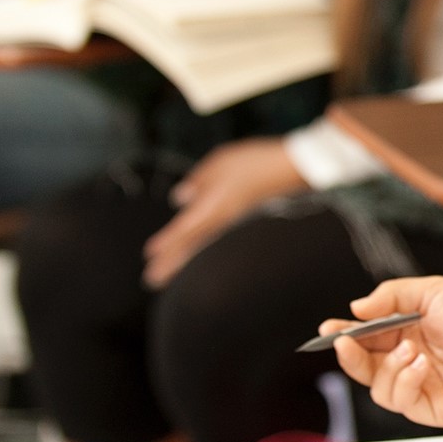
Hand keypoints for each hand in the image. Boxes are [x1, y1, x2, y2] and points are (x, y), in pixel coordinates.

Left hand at [143, 139, 303, 287]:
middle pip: (192, 245)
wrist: (292, 169)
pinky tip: (197, 260)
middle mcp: (223, 221)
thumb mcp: (221, 161)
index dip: (167, 241)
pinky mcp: (243, 225)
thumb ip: (198, 181)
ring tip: (166, 278)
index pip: (185, 227)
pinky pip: (217, 244)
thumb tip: (179, 198)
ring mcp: (234, 225)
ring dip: (184, 263)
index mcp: (215, 205)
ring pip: (204, 248)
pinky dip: (202, 254)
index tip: (149, 253)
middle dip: (172, 263)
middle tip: (152, 280)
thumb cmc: (256, 162)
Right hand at [325, 277, 442, 427]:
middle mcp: (409, 360)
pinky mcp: (432, 407)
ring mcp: (420, 385)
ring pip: (378, 387)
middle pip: (364, 366)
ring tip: (411, 351)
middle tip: (344, 342)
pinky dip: (403, 382)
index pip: (366, 338)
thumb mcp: (431, 291)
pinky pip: (401, 402)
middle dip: (350, 355)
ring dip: (386, 368)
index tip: (329, 329)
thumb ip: (391, 297)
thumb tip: (355, 308)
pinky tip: (421, 366)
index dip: (345, 335)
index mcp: (407, 332)